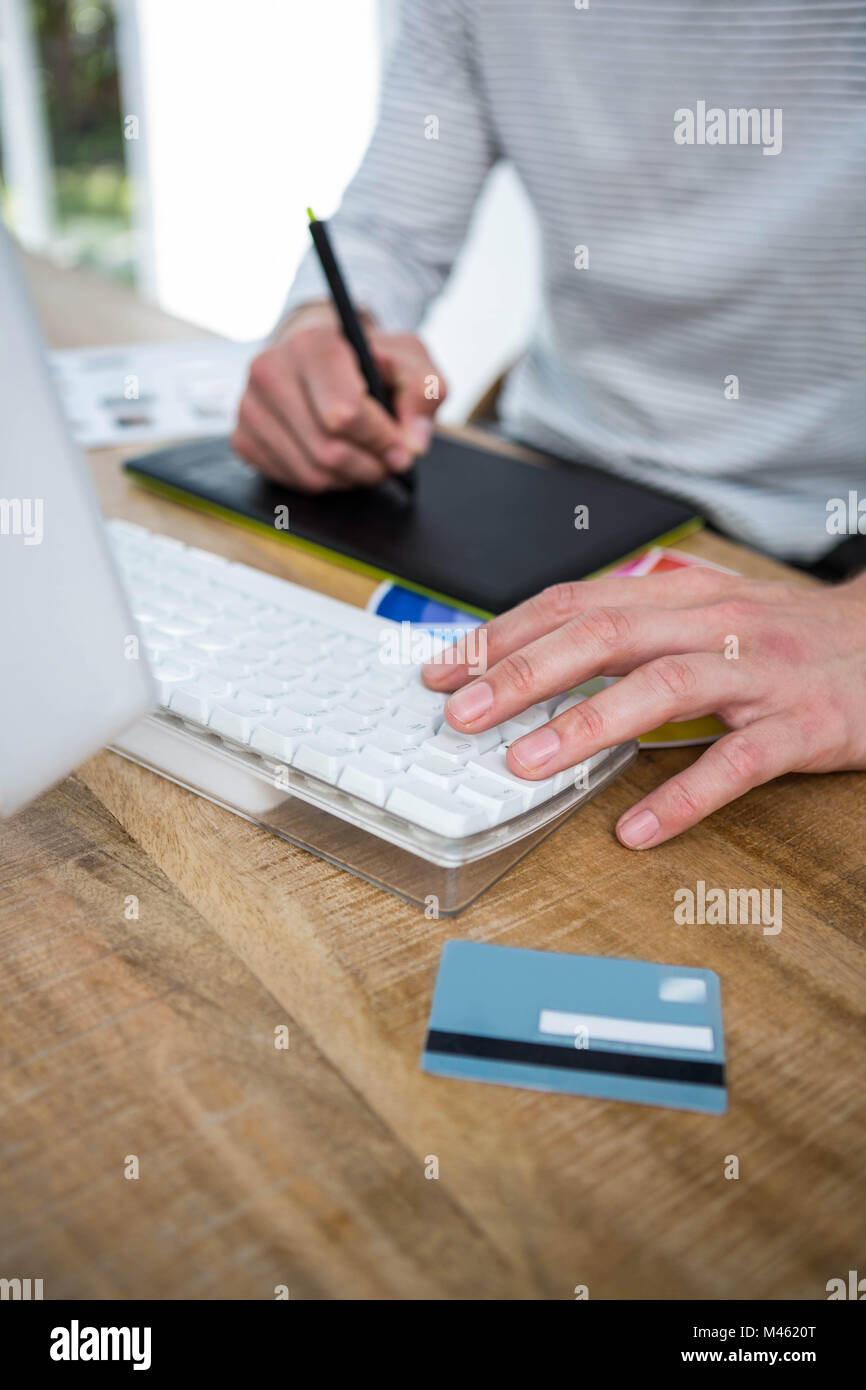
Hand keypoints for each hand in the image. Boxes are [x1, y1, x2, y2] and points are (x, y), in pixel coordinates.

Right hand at [232, 302, 445, 490]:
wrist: (321, 356)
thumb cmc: (367, 359)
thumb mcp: (409, 360)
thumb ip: (425, 390)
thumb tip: (413, 442)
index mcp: (311, 344)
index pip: (345, 414)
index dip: (381, 440)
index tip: (402, 448)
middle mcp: (269, 370)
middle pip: (327, 450)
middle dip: (369, 465)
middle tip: (388, 461)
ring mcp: (249, 406)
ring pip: (310, 473)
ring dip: (349, 477)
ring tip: (366, 458)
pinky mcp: (242, 438)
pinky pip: (291, 481)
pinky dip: (323, 481)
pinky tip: (335, 459)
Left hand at [422, 568, 865, 847]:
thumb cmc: (783, 637)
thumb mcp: (704, 615)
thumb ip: (631, 631)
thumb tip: (538, 656)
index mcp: (681, 598)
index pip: (576, 604)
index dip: (504, 635)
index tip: (445, 669)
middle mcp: (713, 625)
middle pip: (605, 635)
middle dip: (524, 673)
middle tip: (463, 713)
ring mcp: (758, 675)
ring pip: (663, 689)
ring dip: (587, 726)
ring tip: (527, 762)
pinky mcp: (800, 727)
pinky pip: (736, 762)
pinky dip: (683, 796)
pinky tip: (637, 828)